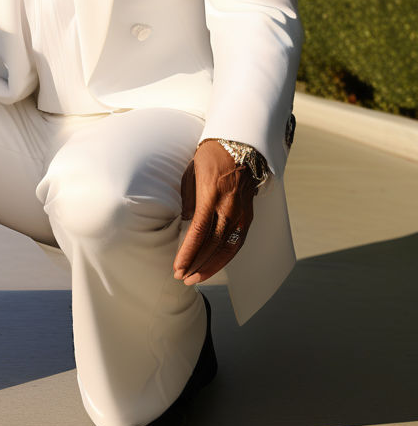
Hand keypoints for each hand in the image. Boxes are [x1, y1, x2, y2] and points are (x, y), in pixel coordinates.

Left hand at [173, 140, 256, 285]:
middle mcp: (229, 208)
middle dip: (198, 264)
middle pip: (214, 245)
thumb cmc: (209, 158)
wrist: (239, 147)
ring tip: (196, 277)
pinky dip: (225, 257)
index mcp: (211, 196)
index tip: (177, 267)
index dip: (188, 253)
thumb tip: (185, 223)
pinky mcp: (249, 216)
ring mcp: (242, 213)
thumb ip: (188, 200)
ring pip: (229, 248)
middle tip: (183, 278)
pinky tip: (213, 265)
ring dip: (212, 266)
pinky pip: (237, 242)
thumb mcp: (191, 174)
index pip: (199, 232)